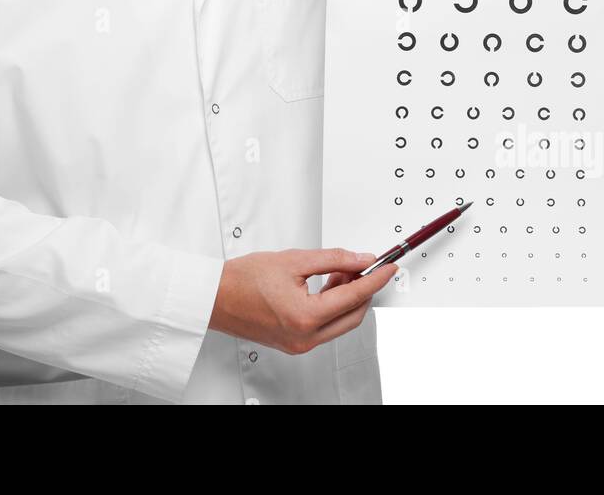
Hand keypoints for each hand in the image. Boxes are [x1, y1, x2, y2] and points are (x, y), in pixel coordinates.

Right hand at [208, 248, 396, 354]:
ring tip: (341, 270)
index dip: (375, 278)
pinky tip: (328, 285)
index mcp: (306, 317)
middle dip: (362, 288)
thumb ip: (333, 259)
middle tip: (363, 265)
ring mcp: (300, 343)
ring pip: (340, 322)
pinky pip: (325, 326)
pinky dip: (332, 306)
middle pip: (352, 314)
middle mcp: (305, 337)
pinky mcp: (294, 343)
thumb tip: (360, 259)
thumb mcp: (294, 260)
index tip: (388, 267)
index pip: (354, 295)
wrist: (215, 297)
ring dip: (347, 297)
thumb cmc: (242, 280)